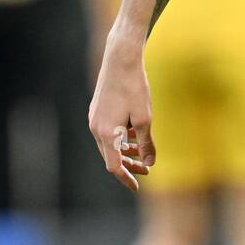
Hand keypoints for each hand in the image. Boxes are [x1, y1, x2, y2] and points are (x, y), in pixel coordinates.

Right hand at [88, 37, 155, 191]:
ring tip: (141, 153)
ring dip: (124, 151)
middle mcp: (95, 128)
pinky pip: (107, 131)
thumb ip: (146, 144)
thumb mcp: (144, 119)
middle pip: (110, 156)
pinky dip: (120, 138)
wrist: (120, 59)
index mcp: (106, 134)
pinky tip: (133, 133)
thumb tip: (150, 163)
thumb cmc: (134, 88)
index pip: (113, 166)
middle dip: (128, 165)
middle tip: (146, 170)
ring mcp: (94, 118)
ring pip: (108, 143)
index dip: (126, 178)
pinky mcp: (97, 109)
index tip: (138, 186)